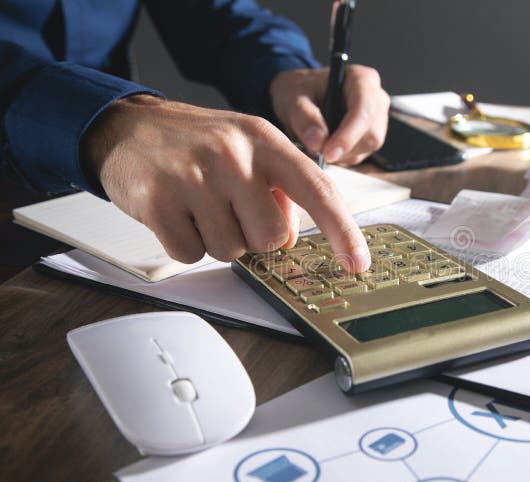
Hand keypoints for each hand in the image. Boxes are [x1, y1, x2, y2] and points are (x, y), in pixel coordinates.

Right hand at [82, 95, 370, 270]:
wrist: (129, 127)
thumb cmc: (198, 143)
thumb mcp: (248, 147)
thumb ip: (280, 187)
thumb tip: (292, 235)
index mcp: (264, 140)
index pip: (317, 190)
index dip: (343, 231)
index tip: (358, 262)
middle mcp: (232, 155)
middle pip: (272, 237)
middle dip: (254, 236)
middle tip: (231, 210)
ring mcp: (193, 176)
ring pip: (231, 251)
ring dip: (218, 240)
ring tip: (200, 206)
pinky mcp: (157, 201)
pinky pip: (190, 255)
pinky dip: (186, 244)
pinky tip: (177, 214)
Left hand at [269, 64, 389, 164]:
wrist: (302, 95)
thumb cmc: (300, 89)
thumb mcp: (294, 98)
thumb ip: (304, 118)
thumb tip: (318, 142)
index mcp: (362, 79)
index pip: (364, 110)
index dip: (348, 134)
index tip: (327, 152)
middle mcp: (376, 98)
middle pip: (371, 133)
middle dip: (343, 147)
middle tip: (316, 151)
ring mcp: (377, 119)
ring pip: (367, 147)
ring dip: (340, 153)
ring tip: (316, 143)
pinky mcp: (370, 137)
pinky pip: (360, 155)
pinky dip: (340, 156)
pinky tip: (325, 145)